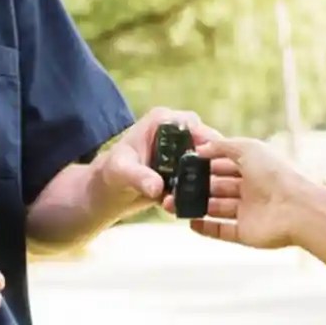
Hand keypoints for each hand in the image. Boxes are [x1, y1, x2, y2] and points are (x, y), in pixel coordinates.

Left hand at [90, 106, 220, 213]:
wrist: (109, 191)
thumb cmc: (111, 173)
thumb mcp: (121, 172)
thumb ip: (139, 177)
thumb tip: (157, 187)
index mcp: (162, 121)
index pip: (193, 124)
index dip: (207, 140)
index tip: (213, 161)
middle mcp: (176, 132)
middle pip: (208, 142)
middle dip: (214, 163)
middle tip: (216, 184)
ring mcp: (183, 151)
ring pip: (209, 161)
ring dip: (210, 179)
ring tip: (206, 198)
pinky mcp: (186, 168)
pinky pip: (202, 176)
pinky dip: (203, 190)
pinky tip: (199, 204)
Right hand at [174, 136, 306, 249]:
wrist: (297, 209)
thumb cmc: (274, 174)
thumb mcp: (247, 148)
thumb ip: (221, 146)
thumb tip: (200, 149)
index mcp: (253, 168)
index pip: (224, 165)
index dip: (206, 164)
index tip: (185, 163)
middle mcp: (251, 190)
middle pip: (218, 188)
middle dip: (197, 186)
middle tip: (176, 185)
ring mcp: (248, 213)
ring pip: (217, 209)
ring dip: (196, 206)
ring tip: (174, 204)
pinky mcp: (246, 233)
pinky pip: (222, 231)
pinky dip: (206, 228)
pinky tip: (190, 222)